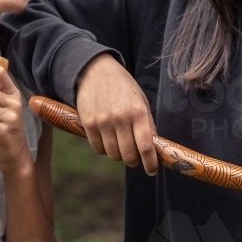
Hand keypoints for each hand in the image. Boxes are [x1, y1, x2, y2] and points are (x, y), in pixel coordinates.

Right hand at [76, 54, 157, 174]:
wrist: (95, 70)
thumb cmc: (122, 86)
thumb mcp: (140, 100)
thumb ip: (147, 123)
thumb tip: (153, 148)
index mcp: (138, 112)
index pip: (146, 146)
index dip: (150, 163)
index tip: (152, 170)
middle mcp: (120, 119)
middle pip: (128, 155)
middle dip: (134, 161)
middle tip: (136, 158)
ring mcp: (103, 122)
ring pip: (113, 154)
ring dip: (119, 155)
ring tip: (121, 146)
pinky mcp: (88, 124)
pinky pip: (98, 149)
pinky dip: (104, 150)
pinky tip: (108, 141)